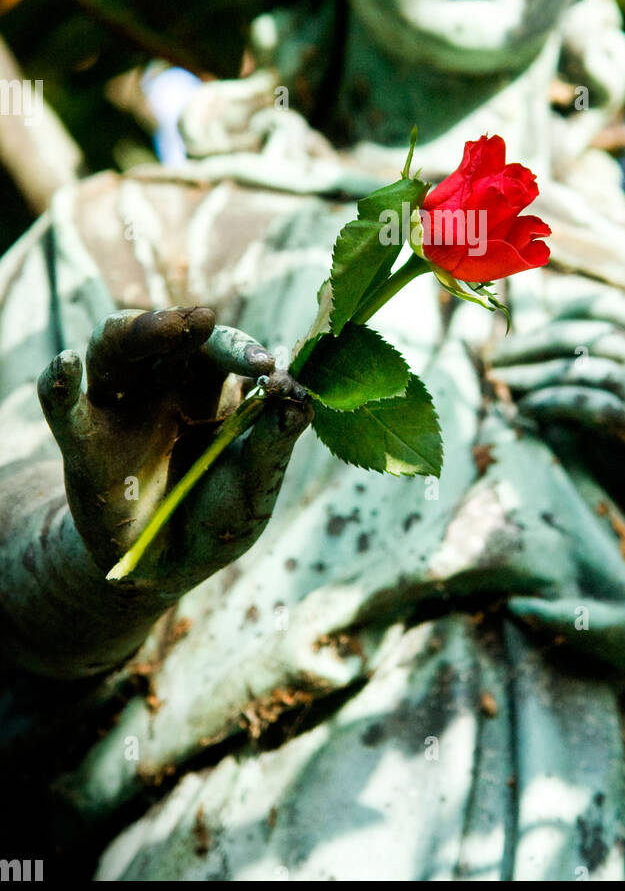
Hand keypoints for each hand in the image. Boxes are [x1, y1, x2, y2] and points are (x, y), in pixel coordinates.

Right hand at [37, 306, 311, 593]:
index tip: (265, 366)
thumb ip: (274, 441)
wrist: (163, 572)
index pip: (219, 349)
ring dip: (137, 331)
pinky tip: (66, 364)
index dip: (239, 350)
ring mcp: (118, 411)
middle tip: (206, 319)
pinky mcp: (84, 448)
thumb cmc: (215, 518)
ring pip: (113, 349)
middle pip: (164, 335)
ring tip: (167, 327)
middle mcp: (160, 387)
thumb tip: (300, 394)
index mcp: (207, 388)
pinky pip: (64, 410)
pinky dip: (58, 385)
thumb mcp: (255, 486)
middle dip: (185, 323)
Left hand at [490, 282, 624, 458]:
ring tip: (500, 381)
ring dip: (526, 376)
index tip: (530, 305)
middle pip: (569, 336)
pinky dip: (545, 406)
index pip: (596, 306)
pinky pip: (576, 407)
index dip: (560, 307)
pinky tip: (525, 409)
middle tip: (496, 352)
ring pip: (565, 371)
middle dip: (527, 343)